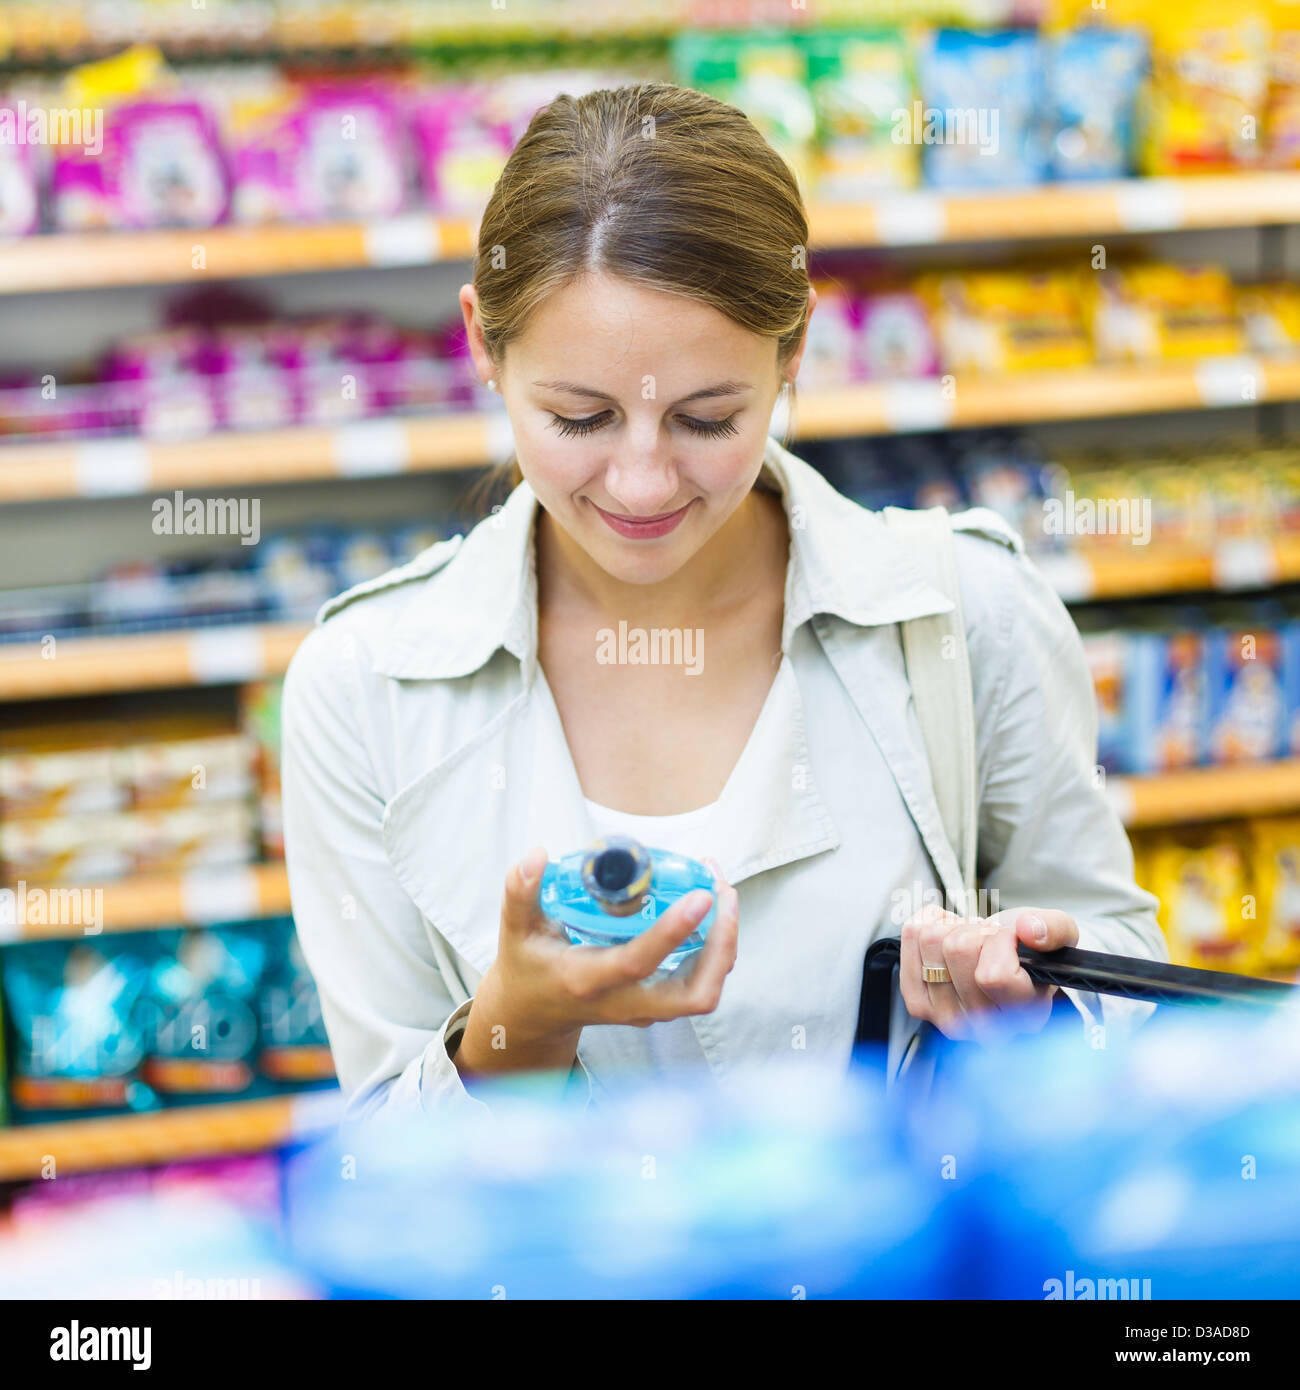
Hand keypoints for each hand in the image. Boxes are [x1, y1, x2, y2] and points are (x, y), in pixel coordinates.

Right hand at [455, 846, 738, 1081]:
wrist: (531, 1015)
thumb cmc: (527, 967)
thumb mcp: (515, 931)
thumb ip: (521, 892)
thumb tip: (537, 854)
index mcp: (588, 981)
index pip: (638, 962)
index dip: (673, 930)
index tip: (700, 895)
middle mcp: (623, 1003)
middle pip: (694, 994)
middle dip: (721, 946)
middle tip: (723, 894)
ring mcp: (644, 1010)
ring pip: (704, 993)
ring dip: (724, 946)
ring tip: (723, 895)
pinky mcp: (656, 1007)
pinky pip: (698, 984)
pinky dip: (715, 951)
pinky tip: (712, 912)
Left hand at [899, 902, 1078, 1044]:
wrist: (1004, 964)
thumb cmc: (1030, 952)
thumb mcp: (1058, 932)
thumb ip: (1053, 928)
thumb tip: (1028, 930)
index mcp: (1026, 1015)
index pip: (994, 974)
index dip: (1001, 940)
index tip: (1010, 937)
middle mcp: (985, 1028)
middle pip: (958, 949)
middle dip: (976, 930)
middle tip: (988, 941)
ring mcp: (946, 1019)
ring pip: (931, 939)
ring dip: (952, 928)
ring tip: (971, 942)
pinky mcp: (918, 1003)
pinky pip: (911, 936)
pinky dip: (928, 923)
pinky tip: (947, 938)